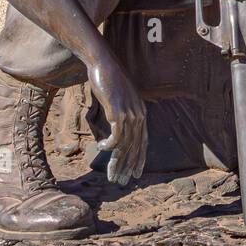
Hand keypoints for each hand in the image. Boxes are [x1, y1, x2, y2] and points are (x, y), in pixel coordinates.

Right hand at [90, 57, 146, 185]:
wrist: (104, 64)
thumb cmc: (109, 81)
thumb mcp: (118, 99)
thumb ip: (120, 113)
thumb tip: (116, 126)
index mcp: (141, 113)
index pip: (143, 142)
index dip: (139, 159)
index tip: (135, 173)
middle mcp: (139, 114)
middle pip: (135, 147)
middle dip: (128, 166)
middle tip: (122, 182)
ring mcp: (129, 113)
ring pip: (126, 145)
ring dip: (118, 162)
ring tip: (111, 175)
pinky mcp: (118, 111)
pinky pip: (116, 135)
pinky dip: (110, 145)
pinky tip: (101, 148)